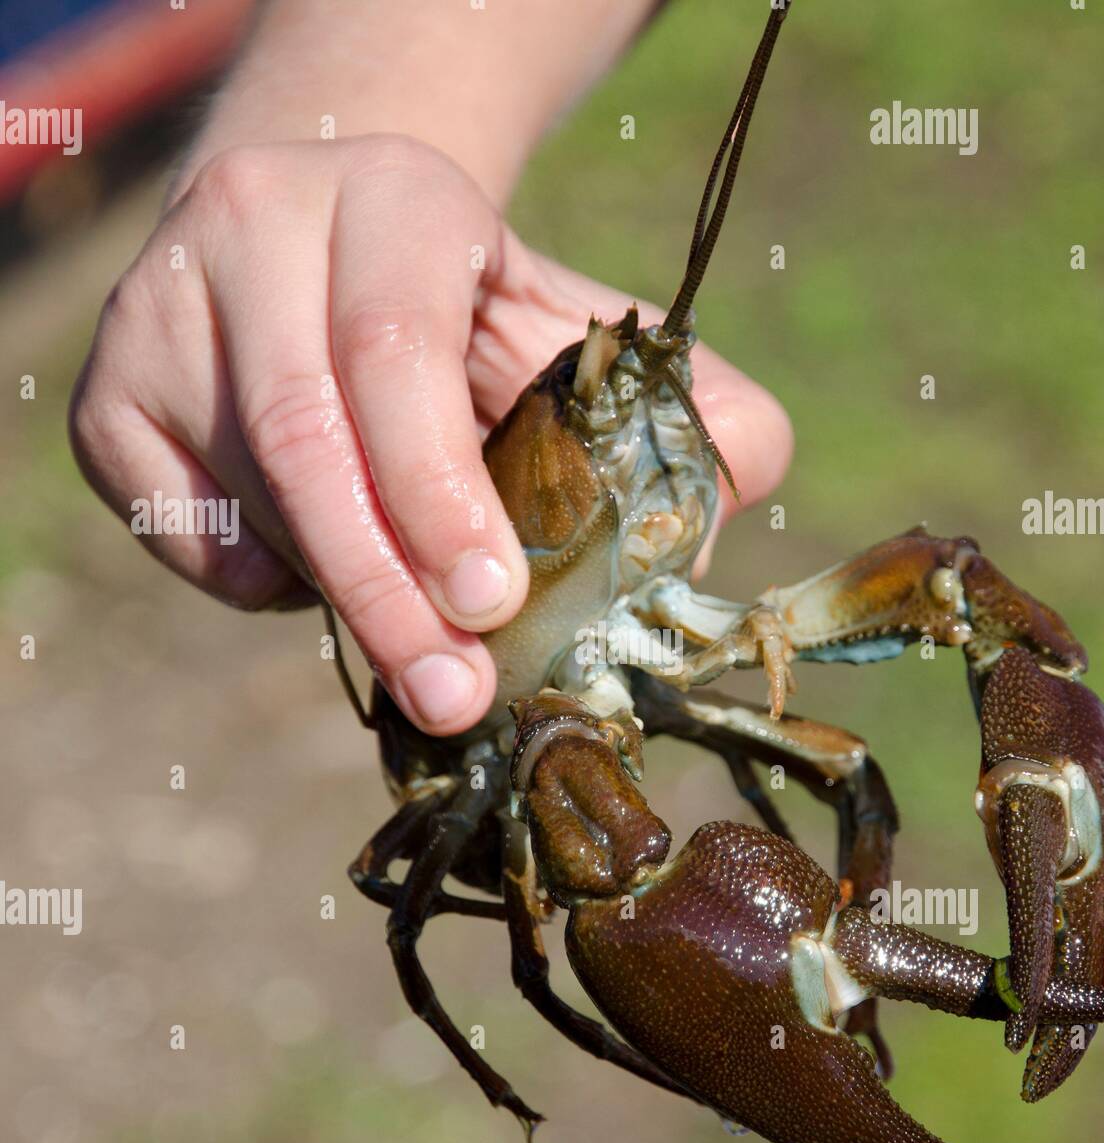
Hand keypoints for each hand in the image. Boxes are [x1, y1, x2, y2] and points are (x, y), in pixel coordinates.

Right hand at [69, 136, 790, 733]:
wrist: (333, 252)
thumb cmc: (477, 323)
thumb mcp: (590, 338)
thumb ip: (691, 416)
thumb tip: (707, 535)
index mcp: (394, 199)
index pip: (397, 347)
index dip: (441, 490)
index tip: (494, 604)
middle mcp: (255, 226)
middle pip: (306, 437)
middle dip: (388, 591)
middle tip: (454, 694)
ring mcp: (162, 308)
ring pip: (248, 495)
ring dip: (339, 594)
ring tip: (417, 649)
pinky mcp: (109, 389)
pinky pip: (180, 532)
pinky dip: (259, 582)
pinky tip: (320, 568)